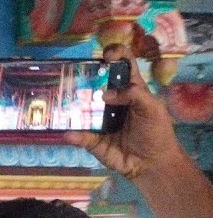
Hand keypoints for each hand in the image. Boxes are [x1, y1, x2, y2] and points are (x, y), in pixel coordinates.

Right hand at [63, 46, 184, 181]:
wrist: (151, 164)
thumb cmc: (156, 131)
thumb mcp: (152, 108)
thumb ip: (134, 95)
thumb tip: (104, 95)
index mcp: (129, 89)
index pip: (122, 64)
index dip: (115, 54)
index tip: (106, 56)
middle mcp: (110, 100)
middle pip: (95, 82)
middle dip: (84, 76)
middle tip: (73, 76)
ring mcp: (98, 119)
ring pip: (80, 107)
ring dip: (71, 104)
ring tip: (61, 101)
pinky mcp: (91, 138)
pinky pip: (79, 135)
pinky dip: (73, 134)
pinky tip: (69, 133)